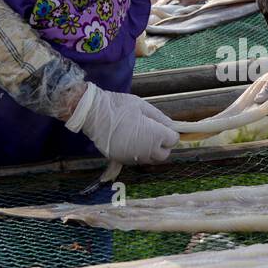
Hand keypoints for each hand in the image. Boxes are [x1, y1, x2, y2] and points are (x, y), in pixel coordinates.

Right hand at [64, 83, 178, 163]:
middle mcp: (147, 151)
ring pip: (150, 159)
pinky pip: (137, 160)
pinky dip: (138, 154)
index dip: (170, 133)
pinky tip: (132, 142)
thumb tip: (172, 126)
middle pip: (164, 154)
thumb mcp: (143, 106)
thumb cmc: (119, 107)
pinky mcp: (122, 160)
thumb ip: (160, 118)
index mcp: (156, 136)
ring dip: (151, 151)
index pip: (173, 140)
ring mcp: (134, 157)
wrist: (94, 115)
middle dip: (163, 145)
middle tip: (155, 132)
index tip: (163, 126)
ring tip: (142, 137)